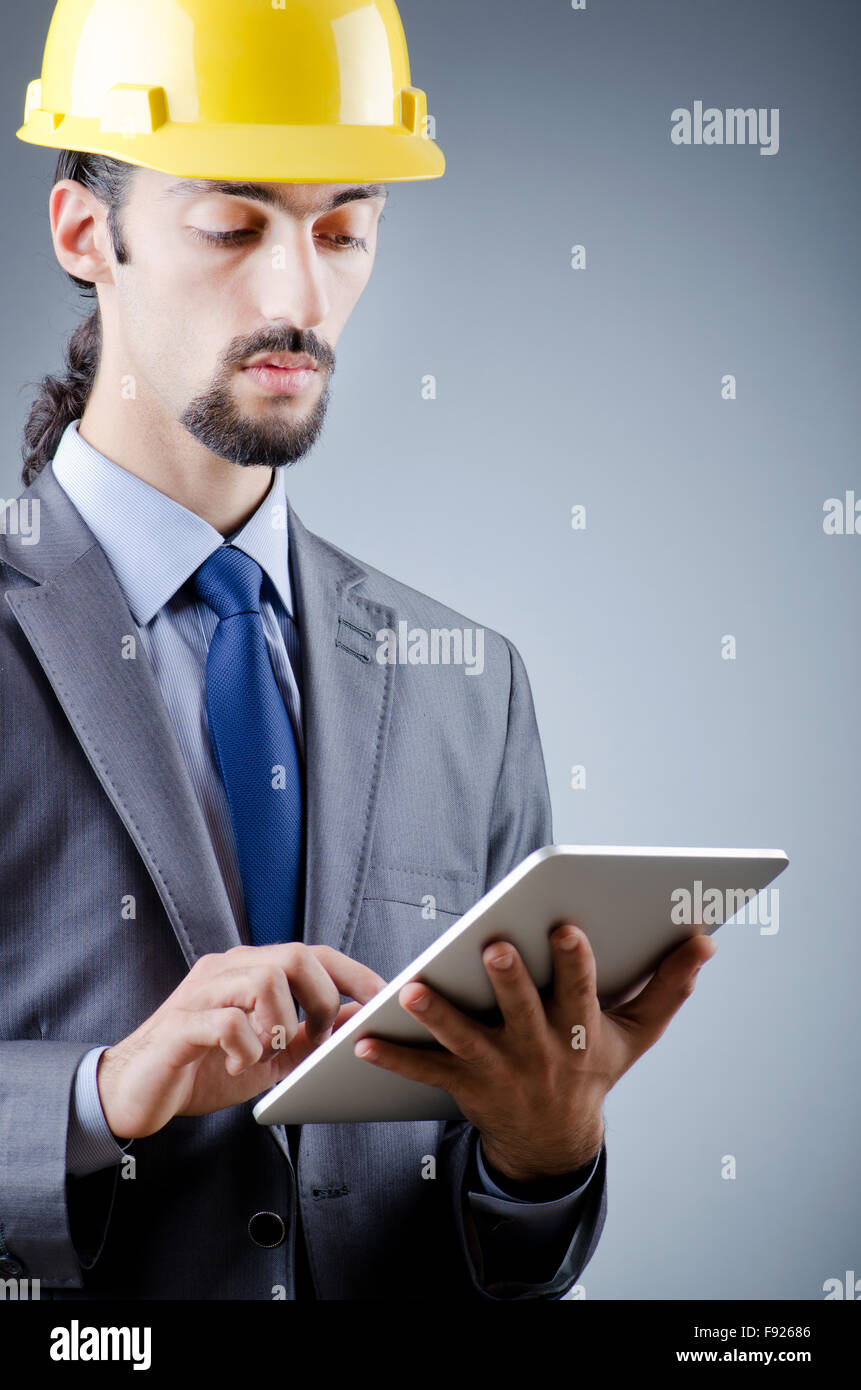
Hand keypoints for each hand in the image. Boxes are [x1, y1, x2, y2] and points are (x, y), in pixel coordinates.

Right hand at [98, 943, 384, 1138]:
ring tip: (266, 1055)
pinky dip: (245, 1048)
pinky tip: (235, 1065)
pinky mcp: (180, 1025)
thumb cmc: (203, 1069)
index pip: (310, 952)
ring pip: (264, 981)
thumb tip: (356, 1018)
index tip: (382, 1000)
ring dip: (281, 1026)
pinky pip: (228, 1022)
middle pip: (293, 956)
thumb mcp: (269, 1056)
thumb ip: (308, 1035)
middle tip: (311, 1039)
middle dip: (319, 1000)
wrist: (133, 1092)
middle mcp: (225, 970)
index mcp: (248, 971)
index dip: (351, 974)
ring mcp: (200, 993)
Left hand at [354, 923, 715, 1182]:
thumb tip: (704, 937)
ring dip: (440, 1016)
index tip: (566, 924)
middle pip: (522, 1012)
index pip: (580, 992)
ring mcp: (499, 1070)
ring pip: (466, 1040)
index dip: (576, 960)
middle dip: (509, 979)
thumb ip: (669, 984)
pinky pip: (424, 1071)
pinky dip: (393, 1057)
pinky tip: (362, 1041)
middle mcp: (539, 1051)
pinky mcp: (463, 1085)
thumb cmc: (594, 1066)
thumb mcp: (636, 1033)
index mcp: (579, 1032)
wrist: (555, 1140)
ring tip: (414, 990)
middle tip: (492, 945)